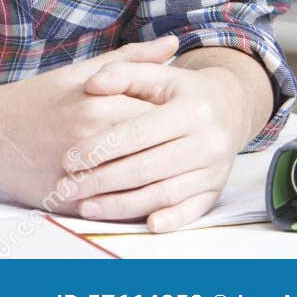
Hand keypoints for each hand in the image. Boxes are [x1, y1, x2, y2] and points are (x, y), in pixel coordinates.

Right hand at [0, 35, 179, 213]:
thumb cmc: (35, 98)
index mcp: (97, 105)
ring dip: (160, 184)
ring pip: (137, 185)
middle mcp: (91, 139)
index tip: (190, 121)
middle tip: (193, 152)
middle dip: (175, 154)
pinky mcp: (69, 200)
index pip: (158, 118)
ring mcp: (80, 173)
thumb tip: (174, 43)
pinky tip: (150, 199)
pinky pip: (114, 208)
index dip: (177, 122)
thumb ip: (130, 61)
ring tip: (176, 176)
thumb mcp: (80, 73)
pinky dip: (134, 206)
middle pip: (153, 152)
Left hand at [62, 56, 249, 230]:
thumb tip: (91, 85)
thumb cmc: (180, 89)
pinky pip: (193, 209)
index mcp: (191, 110)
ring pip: (164, 193)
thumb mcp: (156, 73)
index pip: (136, 133)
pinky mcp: (216, 189)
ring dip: (123, 205)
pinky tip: (145, 224)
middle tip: (66, 189)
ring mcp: (214, 169)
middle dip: (102, 181)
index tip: (68, 159)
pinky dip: (172, 219)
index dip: (100, 147)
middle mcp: (207, 142)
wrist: (230, 106)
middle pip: (146, 168)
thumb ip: (121, 72)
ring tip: (86, 207)